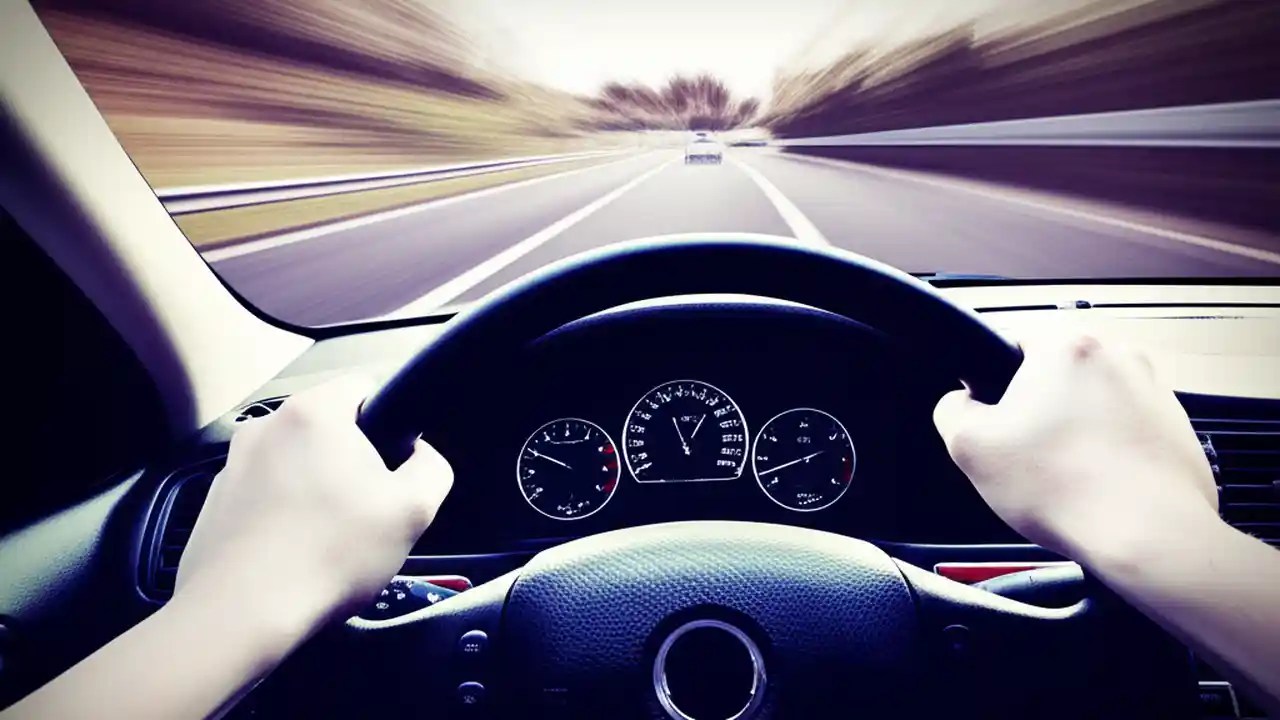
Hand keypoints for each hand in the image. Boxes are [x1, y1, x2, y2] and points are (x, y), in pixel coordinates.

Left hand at [175, 376, 452, 644]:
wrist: (242, 613)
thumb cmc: (329, 554)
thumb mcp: (413, 510)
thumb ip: (432, 468)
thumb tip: (420, 456)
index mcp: (313, 411)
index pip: (365, 387)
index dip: (391, 424)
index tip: (394, 468)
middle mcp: (264, 426)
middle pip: (327, 430)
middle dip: (351, 464)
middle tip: (368, 512)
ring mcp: (231, 465)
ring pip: (294, 466)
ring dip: (314, 491)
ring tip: (328, 541)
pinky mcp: (213, 504)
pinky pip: (263, 499)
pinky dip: (282, 518)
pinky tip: (294, 556)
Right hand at [933, 332, 1217, 564]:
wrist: (1147, 536)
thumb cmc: (1064, 489)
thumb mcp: (970, 447)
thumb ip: (952, 410)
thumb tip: (961, 404)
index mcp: (1068, 347)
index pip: (1012, 345)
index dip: (995, 389)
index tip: (1000, 425)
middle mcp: (1119, 356)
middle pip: (1056, 377)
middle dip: (1040, 412)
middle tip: (1030, 456)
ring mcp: (1156, 392)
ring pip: (1093, 405)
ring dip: (1076, 432)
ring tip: (1068, 476)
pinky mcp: (1177, 428)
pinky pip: (1127, 433)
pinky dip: (1110, 454)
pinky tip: (1099, 486)